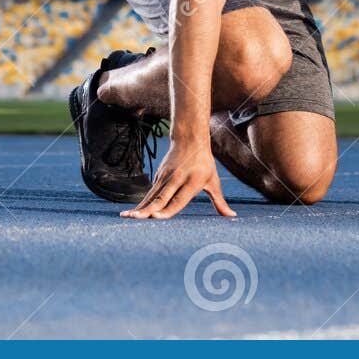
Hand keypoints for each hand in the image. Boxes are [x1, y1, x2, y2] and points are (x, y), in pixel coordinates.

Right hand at [121, 138, 235, 219]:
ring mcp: (165, 177)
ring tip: (126, 217)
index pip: (178, 199)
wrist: (189, 138)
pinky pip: (149, 192)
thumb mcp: (213, 181)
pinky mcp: (159, 176)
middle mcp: (176, 179)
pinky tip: (133, 213)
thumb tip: (232, 216)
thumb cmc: (204, 163)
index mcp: (191, 182)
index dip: (167, 209)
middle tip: (134, 219)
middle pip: (160, 197)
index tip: (156, 217)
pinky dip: (141, 203)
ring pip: (151, 195)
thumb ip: (219, 202)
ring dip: (139, 207)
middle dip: (147, 210)